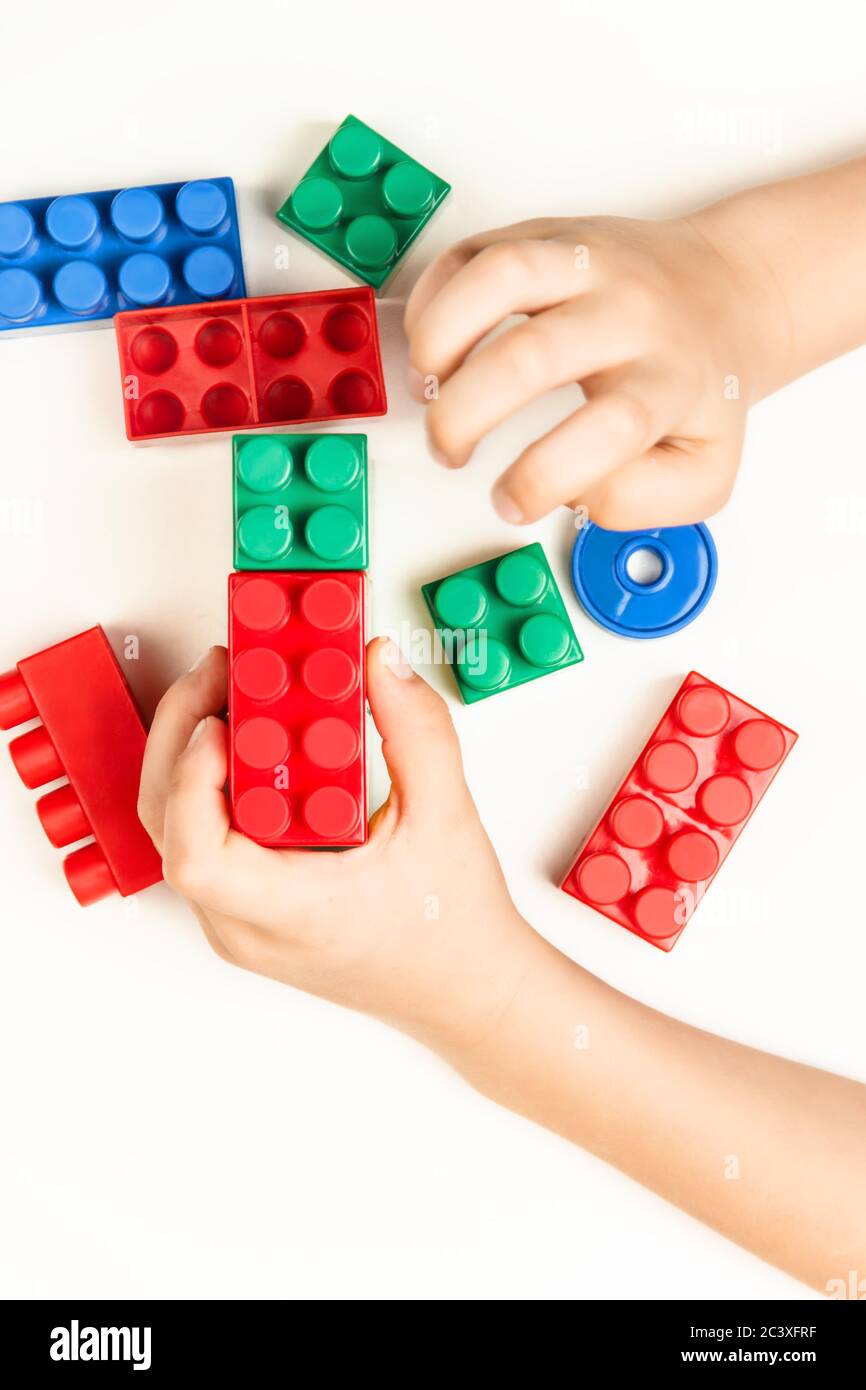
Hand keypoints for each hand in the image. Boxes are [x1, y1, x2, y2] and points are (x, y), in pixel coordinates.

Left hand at [137, 641, 541, 1051]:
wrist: (465, 991)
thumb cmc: (453, 929)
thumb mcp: (445, 816)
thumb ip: (415, 730)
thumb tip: (378, 661)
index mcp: (288, 914)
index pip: (196, 855)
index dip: (191, 780)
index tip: (223, 720)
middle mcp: (245, 926)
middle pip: (168, 826)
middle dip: (180, 737)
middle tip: (221, 674)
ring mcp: (239, 922)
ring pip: (178, 831)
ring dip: (192, 758)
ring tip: (234, 696)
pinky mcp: (248, 910)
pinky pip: (205, 841)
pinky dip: (213, 786)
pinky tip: (253, 743)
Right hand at [404, 214, 774, 528]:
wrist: (725, 290)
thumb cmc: (699, 383)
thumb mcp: (704, 466)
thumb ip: (646, 499)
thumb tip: (575, 492)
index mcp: (669, 375)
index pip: (612, 427)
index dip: (544, 477)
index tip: (511, 502)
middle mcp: (628, 311)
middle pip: (533, 355)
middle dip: (464, 416)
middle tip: (449, 450)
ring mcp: (585, 261)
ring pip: (499, 274)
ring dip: (440, 339)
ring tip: (426, 388)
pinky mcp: (547, 234)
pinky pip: (474, 249)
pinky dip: (433, 297)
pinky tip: (434, 343)